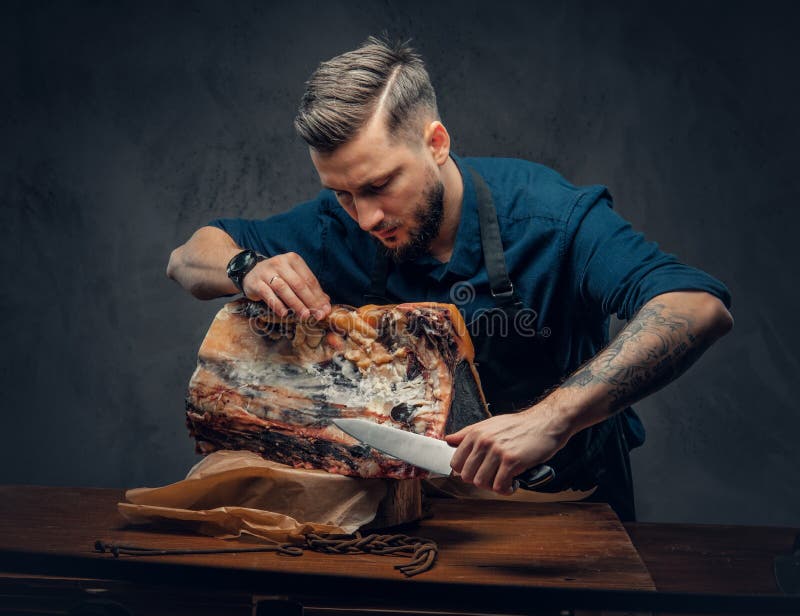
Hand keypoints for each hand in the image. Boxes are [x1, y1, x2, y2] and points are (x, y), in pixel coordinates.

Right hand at [242, 252, 330, 319]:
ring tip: (305, 316)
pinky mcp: (256, 282)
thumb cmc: (277, 276)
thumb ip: (308, 289)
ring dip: (296, 304)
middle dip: (310, 301)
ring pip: (284, 289)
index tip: (325, 309)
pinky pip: (268, 295)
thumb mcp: (293, 277)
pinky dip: (277, 305)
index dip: (319, 296)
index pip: (309, 279)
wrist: (250, 271)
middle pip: (298, 284)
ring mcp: (267, 271)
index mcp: (293, 260)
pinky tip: (285, 313)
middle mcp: (280, 263)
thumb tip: (326, 303)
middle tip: (318, 315)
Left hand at [445, 403, 572, 493]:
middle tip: (493, 477)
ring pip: (482, 483)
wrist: (546, 423)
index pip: (455, 462)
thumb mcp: (490, 424)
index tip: (478, 472)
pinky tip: (513, 483)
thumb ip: (468, 434)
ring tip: (504, 480)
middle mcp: (483, 441)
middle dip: (479, 481)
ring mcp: (496, 451)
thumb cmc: (520, 426)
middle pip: (467, 475)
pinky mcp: (511, 461)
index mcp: (475, 433)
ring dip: (493, 486)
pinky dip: (506, 489)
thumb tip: (448, 440)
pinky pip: (499, 486)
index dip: (466, 471)